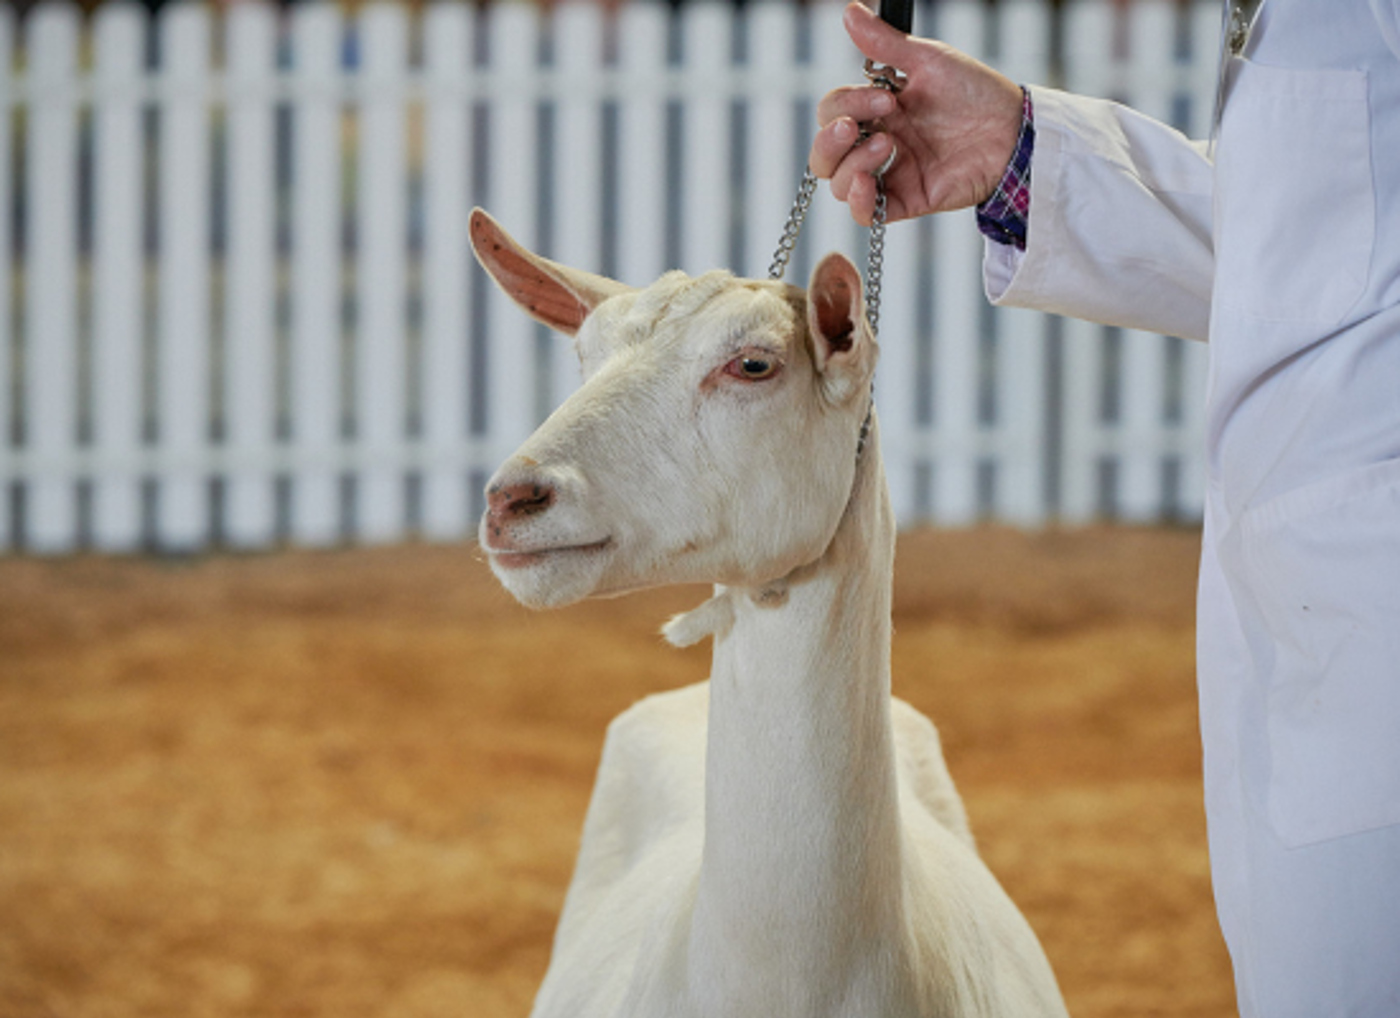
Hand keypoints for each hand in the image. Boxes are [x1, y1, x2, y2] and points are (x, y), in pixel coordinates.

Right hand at [810, 2, 1023, 225]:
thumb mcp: (929, 61)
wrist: (1013, 129)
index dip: (845, 105)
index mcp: (877, 111)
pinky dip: (859, 201)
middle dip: (829, 141)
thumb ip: (885, 43)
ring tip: (886, 146)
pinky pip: (866, 214)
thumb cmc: (976, 92)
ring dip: (851, 164)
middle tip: (854, 128)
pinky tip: (867, 183)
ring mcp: (890, 174)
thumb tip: (850, 11)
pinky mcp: (907, 201)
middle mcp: (878, 143)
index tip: (885, 97)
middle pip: (824, 155)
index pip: (832, 113)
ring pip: (839, 185)